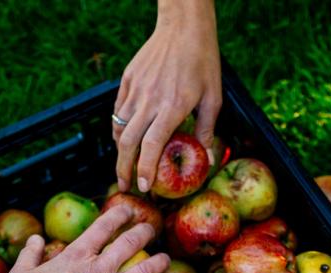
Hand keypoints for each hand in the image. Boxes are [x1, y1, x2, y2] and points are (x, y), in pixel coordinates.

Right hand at [6, 206, 168, 272]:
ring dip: (157, 264)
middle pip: (130, 243)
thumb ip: (30, 254)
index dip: (119, 215)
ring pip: (144, 272)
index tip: (127, 211)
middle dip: (144, 232)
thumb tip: (35, 239)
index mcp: (77, 255)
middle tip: (150, 229)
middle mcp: (98, 270)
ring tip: (165, 260)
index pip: (104, 226)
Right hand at [114, 0, 220, 193]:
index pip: (152, 146)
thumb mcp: (212, 98)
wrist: (184, 27)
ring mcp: (135, 89)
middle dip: (123, 168)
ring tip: (124, 165)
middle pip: (127, 142)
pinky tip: (123, 138)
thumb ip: (206, 130)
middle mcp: (149, 100)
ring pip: (119, 126)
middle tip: (125, 186)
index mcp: (171, 107)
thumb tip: (208, 160)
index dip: (145, 169)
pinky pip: (118, 110)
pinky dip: (118, 127)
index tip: (143, 187)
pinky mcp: (128, 79)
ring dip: (119, 150)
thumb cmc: (203, 62)